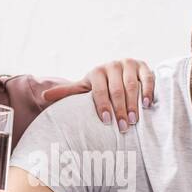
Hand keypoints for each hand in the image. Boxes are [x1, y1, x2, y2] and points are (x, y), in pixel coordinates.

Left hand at [41, 58, 155, 131]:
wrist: (121, 72)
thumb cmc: (101, 86)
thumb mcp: (84, 88)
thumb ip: (68, 92)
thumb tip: (44, 95)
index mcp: (97, 72)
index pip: (99, 90)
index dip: (102, 105)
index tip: (106, 121)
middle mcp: (113, 66)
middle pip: (117, 90)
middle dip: (119, 109)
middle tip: (122, 127)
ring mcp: (129, 64)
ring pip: (132, 85)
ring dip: (133, 104)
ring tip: (133, 121)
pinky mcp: (143, 66)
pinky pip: (148, 78)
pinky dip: (148, 91)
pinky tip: (147, 105)